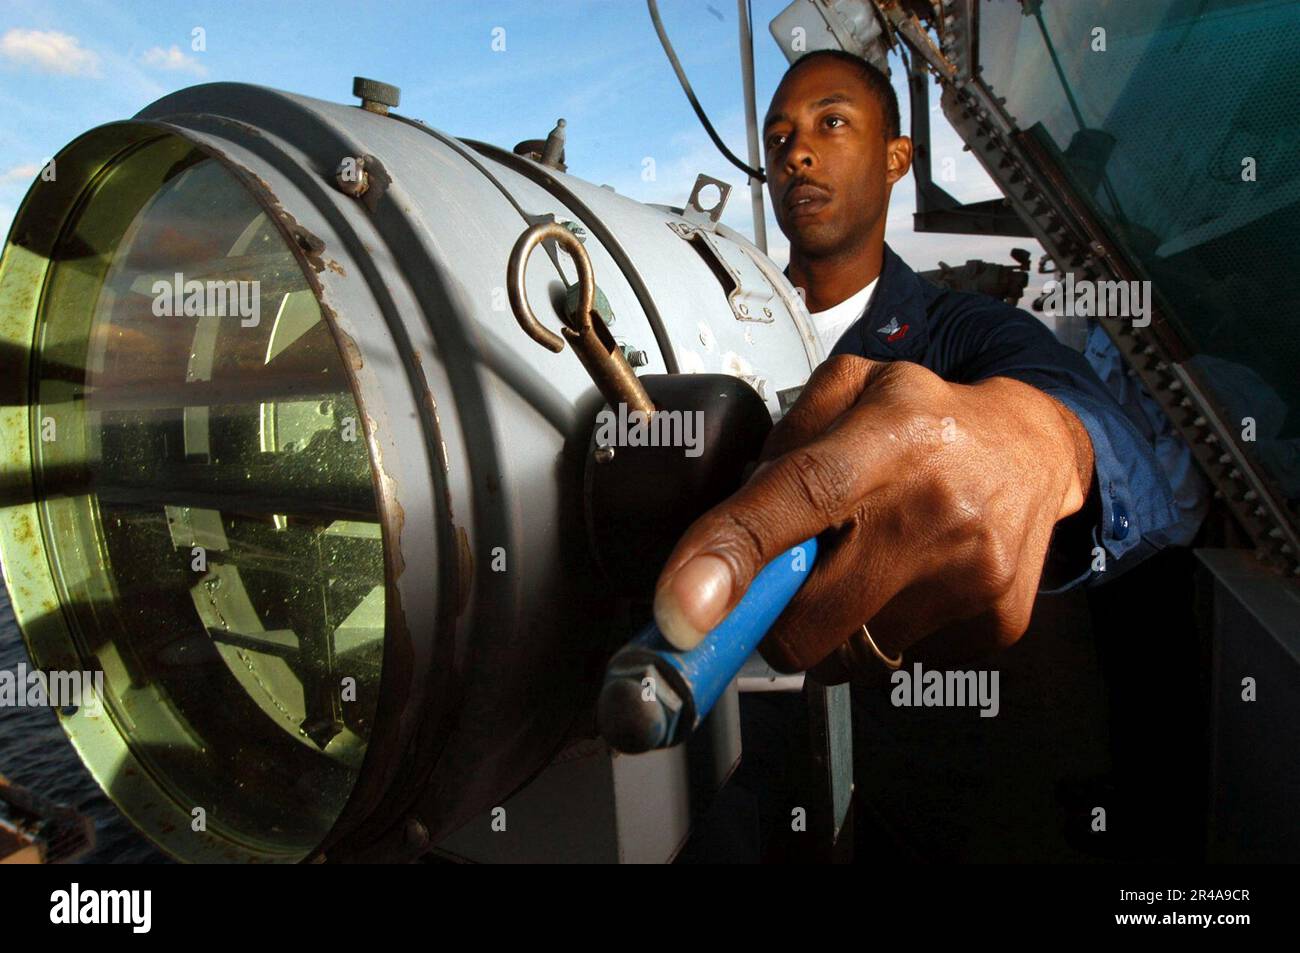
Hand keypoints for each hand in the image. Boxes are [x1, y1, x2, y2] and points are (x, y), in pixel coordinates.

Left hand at [651, 355, 1094, 678]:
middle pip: (810, 619)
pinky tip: (910, 580)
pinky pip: (899, 662)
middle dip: (775, 617)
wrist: (1036, 451)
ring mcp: (971, 575)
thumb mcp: (851, 390)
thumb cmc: (929, 420)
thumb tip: (721, 534)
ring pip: (848, 655)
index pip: (800, 499)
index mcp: (889, 436)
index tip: (680, 611)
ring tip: (866, 565)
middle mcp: (937, 508)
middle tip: (791, 579)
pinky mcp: (994, 624)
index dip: (730, 558)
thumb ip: (779, 445)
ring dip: (834, 625)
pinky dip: (887, 632)